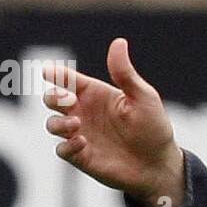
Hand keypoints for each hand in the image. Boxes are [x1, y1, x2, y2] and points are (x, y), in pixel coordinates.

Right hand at [42, 37, 184, 206]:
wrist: (158, 164)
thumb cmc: (153, 127)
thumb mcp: (143, 97)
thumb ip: (125, 73)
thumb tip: (119, 42)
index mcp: (96, 94)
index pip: (69, 79)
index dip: (56, 74)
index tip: (48, 72)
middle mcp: (85, 112)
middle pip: (53, 99)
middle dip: (53, 97)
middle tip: (68, 101)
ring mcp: (81, 134)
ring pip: (52, 124)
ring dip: (58, 122)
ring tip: (76, 124)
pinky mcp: (81, 156)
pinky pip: (61, 149)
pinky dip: (66, 145)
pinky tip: (82, 143)